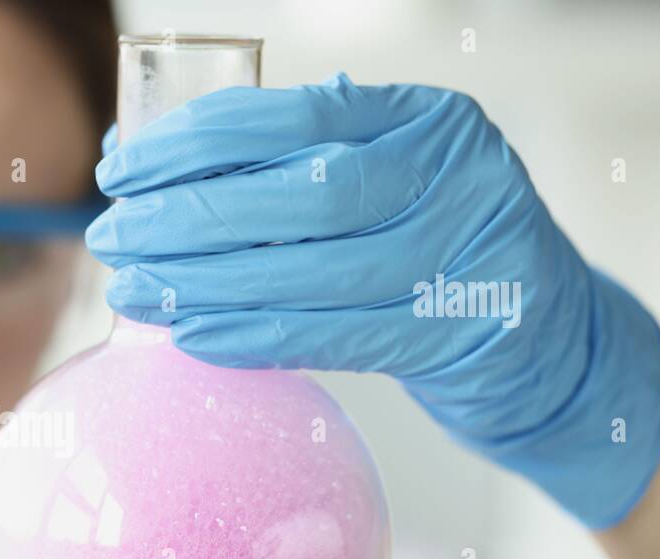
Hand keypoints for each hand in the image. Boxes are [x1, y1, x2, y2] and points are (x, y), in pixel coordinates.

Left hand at [86, 73, 659, 529]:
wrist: (547, 337)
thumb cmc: (435, 248)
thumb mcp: (386, 182)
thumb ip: (291, 166)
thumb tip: (145, 160)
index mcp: (424, 122)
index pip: (295, 119)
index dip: (198, 142)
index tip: (124, 167)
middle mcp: (449, 178)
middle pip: (296, 195)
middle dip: (186, 216)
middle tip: (113, 235)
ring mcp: (459, 259)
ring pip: (307, 270)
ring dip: (203, 284)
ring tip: (132, 289)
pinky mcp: (452, 335)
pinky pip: (331, 336)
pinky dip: (253, 336)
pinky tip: (191, 335)